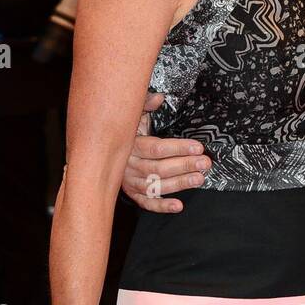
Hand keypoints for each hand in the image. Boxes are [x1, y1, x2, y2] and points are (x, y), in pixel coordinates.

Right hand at [121, 92, 209, 213]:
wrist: (100, 150)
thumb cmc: (125, 131)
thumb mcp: (132, 114)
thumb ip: (144, 104)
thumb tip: (159, 98)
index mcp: (130, 145)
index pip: (156, 148)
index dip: (178, 148)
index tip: (198, 147)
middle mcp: (128, 165)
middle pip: (158, 168)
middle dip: (185, 165)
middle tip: (204, 163)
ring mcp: (129, 181)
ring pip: (155, 186)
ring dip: (179, 184)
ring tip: (199, 179)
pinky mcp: (131, 193)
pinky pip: (146, 203)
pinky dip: (161, 206)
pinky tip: (178, 205)